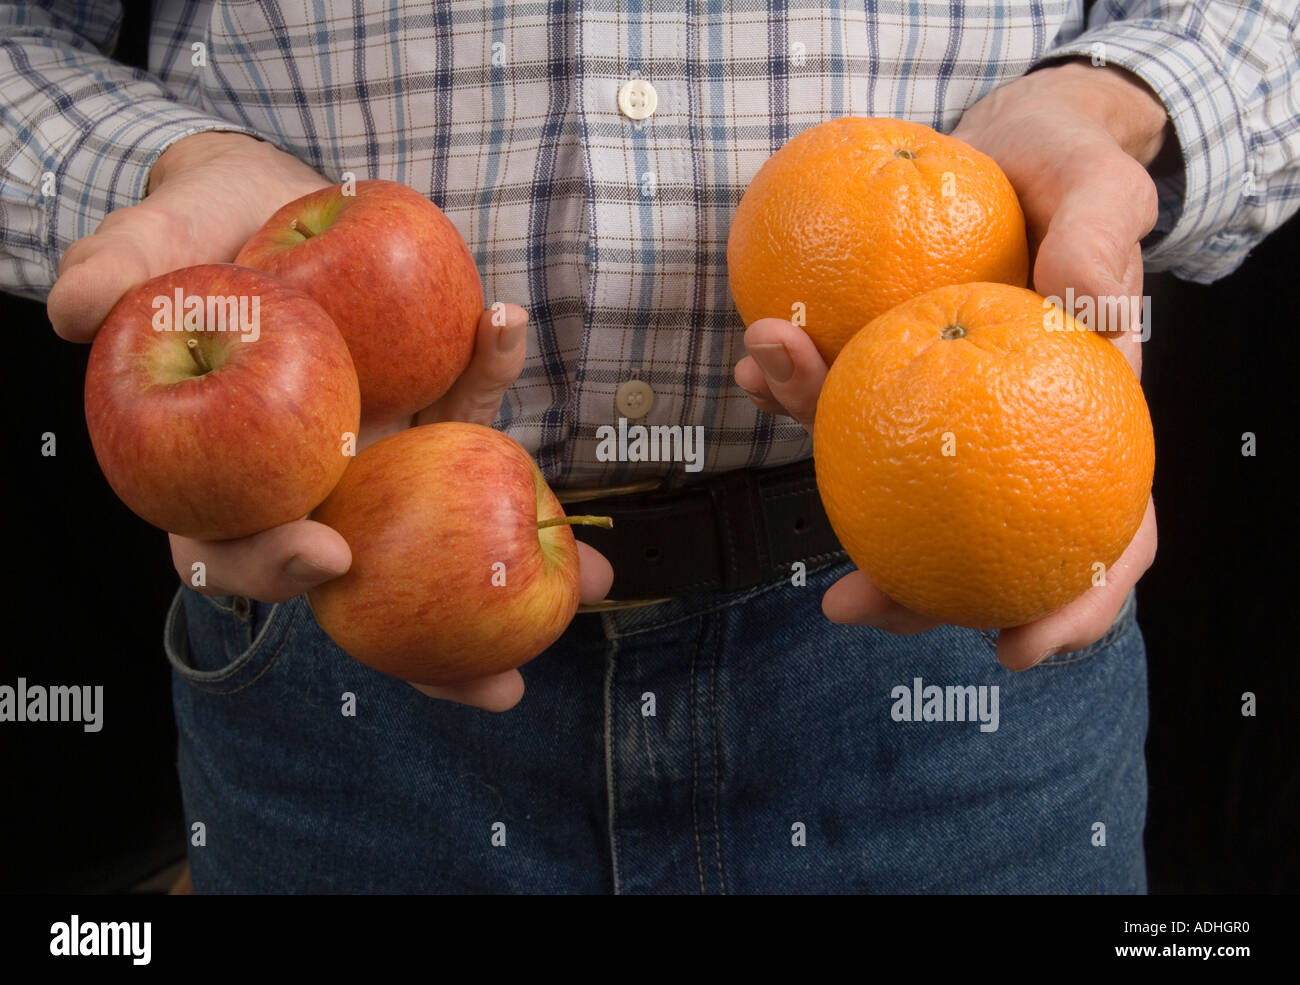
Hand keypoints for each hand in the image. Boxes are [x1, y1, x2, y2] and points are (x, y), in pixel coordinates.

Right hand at [52, 132, 610, 707]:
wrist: (257, 200)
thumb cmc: (189, 237)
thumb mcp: (145, 248)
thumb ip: (115, 272)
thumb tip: (73, 307)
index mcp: (222, 479)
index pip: (232, 552)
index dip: (272, 569)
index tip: (328, 556)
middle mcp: (307, 485)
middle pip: (360, 585)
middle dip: (431, 647)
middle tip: (499, 681)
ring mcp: (376, 456)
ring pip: (437, 535)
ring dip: (513, 562)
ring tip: (590, 584)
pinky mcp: (425, 407)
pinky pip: (464, 408)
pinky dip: (489, 374)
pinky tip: (508, 326)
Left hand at [737, 62, 1168, 668]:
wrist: (1006, 143)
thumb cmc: (1068, 172)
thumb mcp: (1104, 187)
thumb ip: (1104, 239)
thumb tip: (1086, 303)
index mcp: (1089, 419)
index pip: (1105, 536)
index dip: (1072, 606)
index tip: (1013, 646)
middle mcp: (1009, 430)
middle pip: (978, 548)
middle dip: (909, 589)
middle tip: (847, 602)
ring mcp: (941, 410)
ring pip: (886, 479)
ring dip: (818, 466)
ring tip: (768, 397)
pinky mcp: (886, 372)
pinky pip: (838, 398)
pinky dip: (796, 386)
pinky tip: (757, 363)